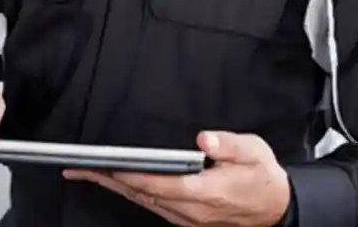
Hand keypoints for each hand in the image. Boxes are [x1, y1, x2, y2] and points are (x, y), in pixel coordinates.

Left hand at [64, 131, 289, 226]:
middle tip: (79, 168)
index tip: (105, 165)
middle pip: (143, 195)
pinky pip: (153, 207)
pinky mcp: (188, 220)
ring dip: (116, 188)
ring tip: (89, 173)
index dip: (129, 175)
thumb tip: (204, 139)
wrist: (278, 208)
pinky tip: (119, 184)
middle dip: (110, 180)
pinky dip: (132, 194)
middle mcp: (194, 210)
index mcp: (208, 192)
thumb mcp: (255, 152)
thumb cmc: (264, 177)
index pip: (159, 183)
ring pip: (144, 203)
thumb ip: (229, 145)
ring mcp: (189, 219)